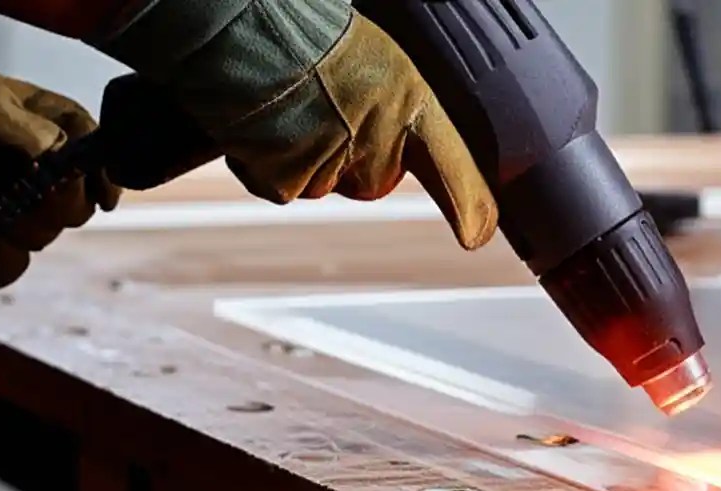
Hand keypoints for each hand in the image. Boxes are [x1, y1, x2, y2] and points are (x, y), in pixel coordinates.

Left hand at [0, 22, 120, 288]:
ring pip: (41, 240)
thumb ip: (38, 136)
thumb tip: (69, 175)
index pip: (103, 167)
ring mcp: (23, 207)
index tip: (58, 178)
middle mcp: (53, 172)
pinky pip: (10, 268)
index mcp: (66, 131)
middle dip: (29, 199)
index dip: (87, 179)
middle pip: (74, 213)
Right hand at [95, 1, 497, 250]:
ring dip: (302, 156)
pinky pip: (282, 188)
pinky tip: (259, 124)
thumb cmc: (302, 30)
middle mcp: (380, 138)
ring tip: (283, 106)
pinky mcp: (290, 181)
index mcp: (410, 99)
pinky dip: (265, 164)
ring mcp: (335, 163)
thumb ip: (392, 106)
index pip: (453, 164)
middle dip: (349, 160)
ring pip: (323, 185)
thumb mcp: (373, 61)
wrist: (243, 26)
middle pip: (373, 183)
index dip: (469, 205)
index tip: (476, 235)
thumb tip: (394, 144)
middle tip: (321, 110)